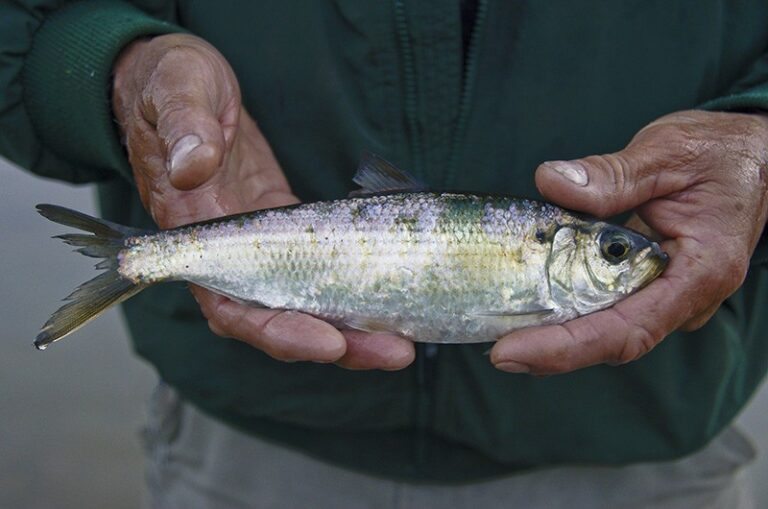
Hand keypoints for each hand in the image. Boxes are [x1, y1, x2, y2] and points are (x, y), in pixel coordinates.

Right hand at [112, 34, 412, 369]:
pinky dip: (351, 292)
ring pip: (305, 304)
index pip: (231, 304)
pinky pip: (320, 272)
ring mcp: (262, 248)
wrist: (181, 85)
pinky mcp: (289, 232)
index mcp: (194, 232)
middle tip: (393, 352)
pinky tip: (390, 301)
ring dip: (352, 329)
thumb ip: (182, 126)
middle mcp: (229, 255)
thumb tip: (194, 167)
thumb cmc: (170, 84)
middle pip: (279, 320)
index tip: (326, 342)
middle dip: (335, 343)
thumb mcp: (175, 89)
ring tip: (401, 344)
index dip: (276, 331)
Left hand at [492, 110, 767, 374]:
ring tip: (504, 333)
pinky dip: (569, 311)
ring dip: (556, 335)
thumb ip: (613, 175)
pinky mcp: (651, 284)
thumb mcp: (668, 154)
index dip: (567, 347)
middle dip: (552, 350)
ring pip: (608, 329)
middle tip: (497, 350)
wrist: (755, 157)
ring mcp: (669, 295)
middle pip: (612, 340)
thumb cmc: (719, 154)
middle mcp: (685, 297)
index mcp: (700, 273)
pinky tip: (532, 307)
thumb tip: (550, 183)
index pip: (628, 328)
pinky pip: (609, 308)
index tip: (513, 351)